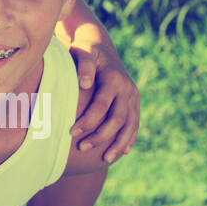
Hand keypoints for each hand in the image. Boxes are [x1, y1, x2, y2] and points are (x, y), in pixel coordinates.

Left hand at [68, 42, 138, 162]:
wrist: (101, 46)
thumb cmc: (85, 51)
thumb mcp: (82, 52)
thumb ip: (83, 65)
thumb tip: (85, 84)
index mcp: (114, 78)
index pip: (102, 105)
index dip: (88, 120)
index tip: (71, 132)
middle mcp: (127, 89)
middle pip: (117, 119)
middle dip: (100, 136)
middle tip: (82, 147)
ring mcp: (133, 96)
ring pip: (130, 125)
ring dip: (118, 143)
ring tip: (105, 159)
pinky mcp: (135, 102)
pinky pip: (135, 123)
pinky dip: (129, 138)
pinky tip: (122, 152)